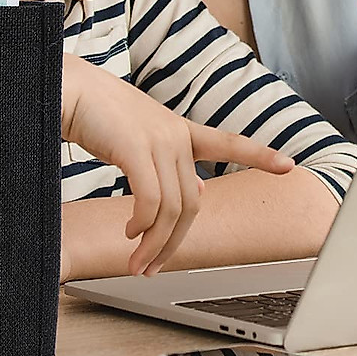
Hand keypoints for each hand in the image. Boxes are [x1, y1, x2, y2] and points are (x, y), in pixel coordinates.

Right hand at [61, 55, 293, 276]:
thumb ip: (168, 162)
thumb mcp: (139, 137)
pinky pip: (150, 200)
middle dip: (173, 243)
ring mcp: (159, 139)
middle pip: (191, 202)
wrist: (66, 88)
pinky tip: (129, 232)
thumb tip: (198, 190)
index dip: (259, 155)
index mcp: (178, 129)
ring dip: (153, 243)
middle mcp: (175, 134)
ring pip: (171, 207)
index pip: (228, 141)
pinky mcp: (136, 148)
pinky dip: (142, 225)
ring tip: (136, 261)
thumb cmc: (94, 113)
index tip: (289, 164)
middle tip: (151, 267)